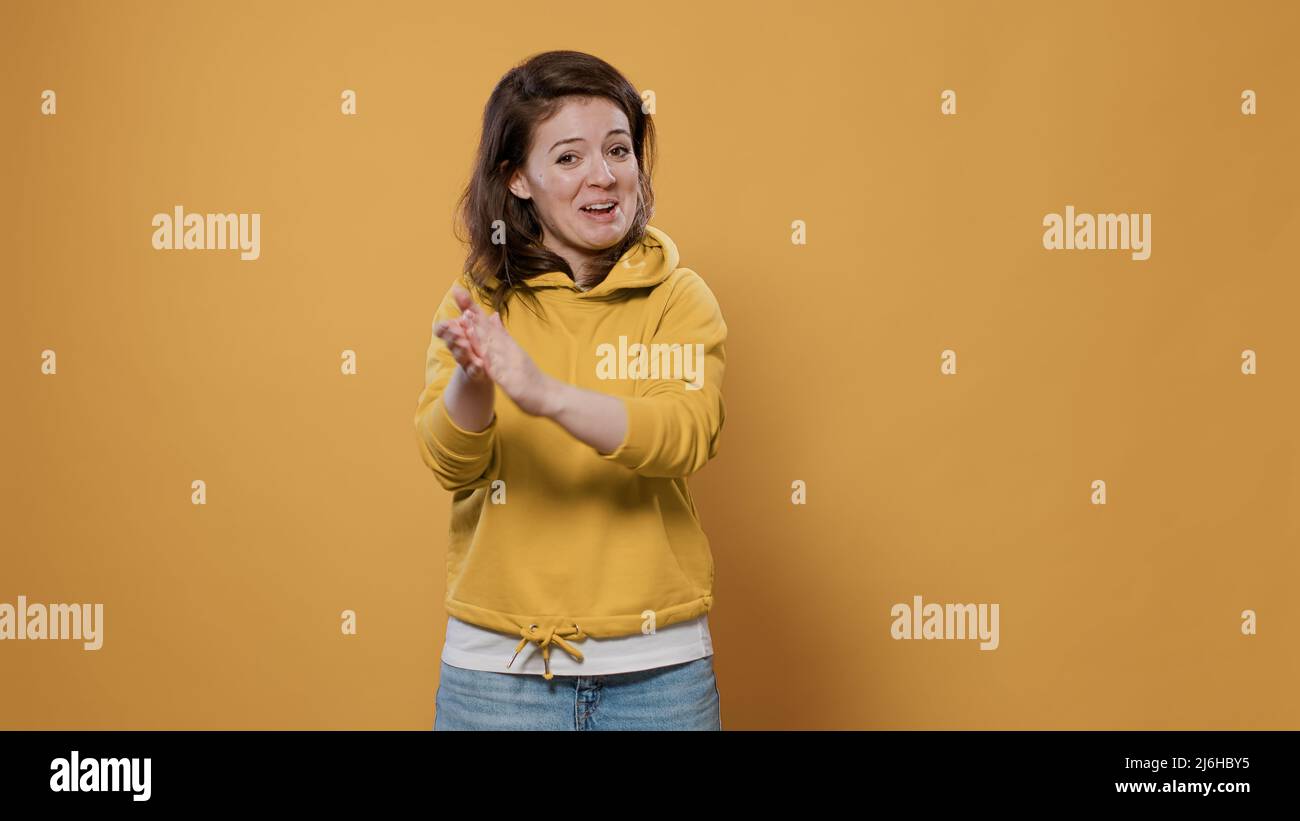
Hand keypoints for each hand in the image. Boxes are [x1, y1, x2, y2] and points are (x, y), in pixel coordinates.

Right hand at [433, 285, 491, 384]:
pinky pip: (474, 370)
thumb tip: (456, 288)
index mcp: (457, 334)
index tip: (444, 324)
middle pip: (452, 342)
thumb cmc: (477, 342)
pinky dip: (476, 367)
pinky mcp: (476, 372)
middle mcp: (458, 347)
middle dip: (453, 336)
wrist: (484, 369)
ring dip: (462, 350)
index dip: (442, 328)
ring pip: (461, 356)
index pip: (444, 330)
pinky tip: (480, 364)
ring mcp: (466, 361)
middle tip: (457, 331)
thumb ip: (466, 306)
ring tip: (465, 344)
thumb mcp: (475, 322)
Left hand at [463, 299, 558, 416]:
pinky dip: (489, 361)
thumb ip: (502, 334)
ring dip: (478, 332)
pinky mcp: (511, 381)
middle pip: (487, 330)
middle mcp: (508, 350)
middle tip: (458, 295)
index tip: (458, 292)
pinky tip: (480, 355)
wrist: (550, 396)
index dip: (473, 308)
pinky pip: (498, 371)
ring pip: (492, 346)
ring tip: (466, 317)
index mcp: (507, 345)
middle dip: (472, 313)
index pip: (487, 324)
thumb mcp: (515, 351)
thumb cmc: (530, 376)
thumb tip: (494, 315)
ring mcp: (510, 364)